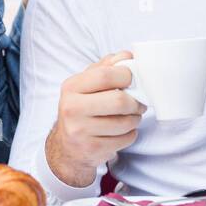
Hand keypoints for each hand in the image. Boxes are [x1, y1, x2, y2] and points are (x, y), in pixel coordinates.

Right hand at [45, 51, 146, 186]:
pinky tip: (123, 131)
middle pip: (119, 101)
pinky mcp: (92, 149)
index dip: (127, 76)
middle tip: (138, 103)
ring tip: (131, 116)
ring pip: (125, 122)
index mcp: (71, 87)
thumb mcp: (86, 84)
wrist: (67, 147)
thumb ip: (107, 67)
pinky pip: (125, 139)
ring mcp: (80, 131)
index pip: (106, 75)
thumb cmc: (81, 109)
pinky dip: (131, 134)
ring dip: (135, 119)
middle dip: (136, 102)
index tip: (133, 80)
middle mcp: (72, 108)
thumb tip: (128, 56)